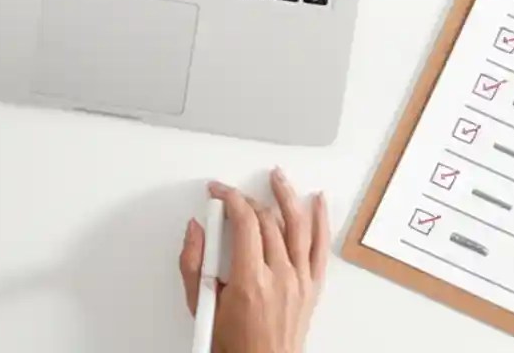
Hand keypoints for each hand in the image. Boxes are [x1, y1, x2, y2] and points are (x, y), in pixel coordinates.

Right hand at [179, 169, 328, 352]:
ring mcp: (299, 281)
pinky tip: (317, 202)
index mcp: (251, 281)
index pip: (245, 223)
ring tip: (278, 177)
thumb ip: (192, 263)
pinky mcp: (312, 286)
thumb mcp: (201, 306)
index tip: (219, 192)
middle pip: (267, 221)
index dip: (230, 199)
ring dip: (287, 196)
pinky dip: (320, 220)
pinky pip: (320, 247)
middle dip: (247, 200)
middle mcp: (279, 277)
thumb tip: (195, 230)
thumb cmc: (234, 344)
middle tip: (233, 195)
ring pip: (297, 225)